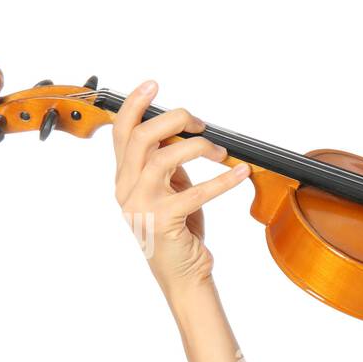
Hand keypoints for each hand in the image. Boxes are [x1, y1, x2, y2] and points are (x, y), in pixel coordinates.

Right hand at [112, 79, 250, 301]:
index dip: (136, 105)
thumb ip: (168, 165)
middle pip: (141, 137)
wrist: (183, 276)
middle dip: (174, 120)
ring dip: (198, 148)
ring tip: (220, 151)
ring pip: (163, 158)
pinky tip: (241, 173)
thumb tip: (185, 134)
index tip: (154, 85)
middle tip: (201, 122)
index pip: (121, 132)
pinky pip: (195, 192)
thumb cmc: (178, 233)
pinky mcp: (164, 222)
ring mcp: (141, 206)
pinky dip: (223, 179)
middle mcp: (126, 189)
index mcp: (124, 178)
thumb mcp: (170, 192)